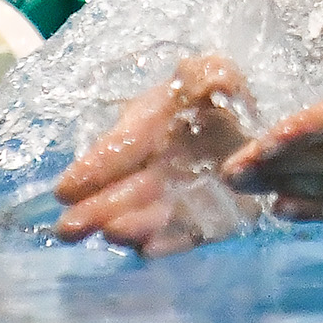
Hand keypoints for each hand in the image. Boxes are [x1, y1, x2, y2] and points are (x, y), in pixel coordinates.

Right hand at [53, 54, 261, 255]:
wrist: (256, 131)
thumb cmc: (223, 92)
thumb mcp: (214, 73)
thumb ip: (208, 76)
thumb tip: (214, 81)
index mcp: (147, 128)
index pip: (117, 148)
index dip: (92, 169)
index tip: (65, 190)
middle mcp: (157, 167)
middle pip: (128, 190)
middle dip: (99, 209)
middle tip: (68, 228)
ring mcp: (183, 195)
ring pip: (154, 213)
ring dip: (132, 225)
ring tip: (112, 232)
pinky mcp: (214, 218)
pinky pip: (191, 232)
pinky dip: (171, 242)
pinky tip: (149, 250)